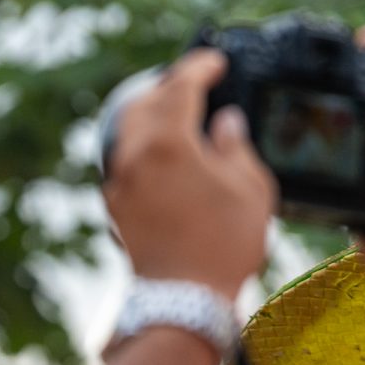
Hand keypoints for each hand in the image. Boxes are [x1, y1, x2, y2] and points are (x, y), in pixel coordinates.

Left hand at [104, 49, 276, 300]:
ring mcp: (118, 182)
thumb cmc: (222, 246)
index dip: (199, 68)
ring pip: (128, 132)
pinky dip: (143, 146)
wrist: (182, 300)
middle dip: (169, 88)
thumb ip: (235, 145)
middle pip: (144, 103)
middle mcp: (134, 157)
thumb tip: (224, 124)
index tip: (215, 64)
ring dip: (151, 116)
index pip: (180, 86)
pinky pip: (125, 160)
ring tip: (180, 117)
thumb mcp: (250, 188)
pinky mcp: (114, 205)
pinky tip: (165, 154)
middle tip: (196, 84)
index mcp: (168, 143)